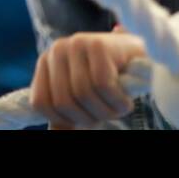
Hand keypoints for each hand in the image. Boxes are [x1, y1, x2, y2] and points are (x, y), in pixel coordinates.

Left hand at [30, 26, 144, 128]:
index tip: (85, 116)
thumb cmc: (108, 81)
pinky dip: (118, 100)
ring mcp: (76, 43)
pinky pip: (103, 84)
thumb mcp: (80, 98)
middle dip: (88, 117)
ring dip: (106, 110)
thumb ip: (65, 113)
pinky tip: (125, 99)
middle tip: (106, 112)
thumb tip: (55, 133)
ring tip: (117, 105)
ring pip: (83, 93)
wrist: (138, 57)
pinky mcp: (98, 44)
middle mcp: (56, 50)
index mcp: (45, 63)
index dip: (64, 120)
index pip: (41, 104)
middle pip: (63, 102)